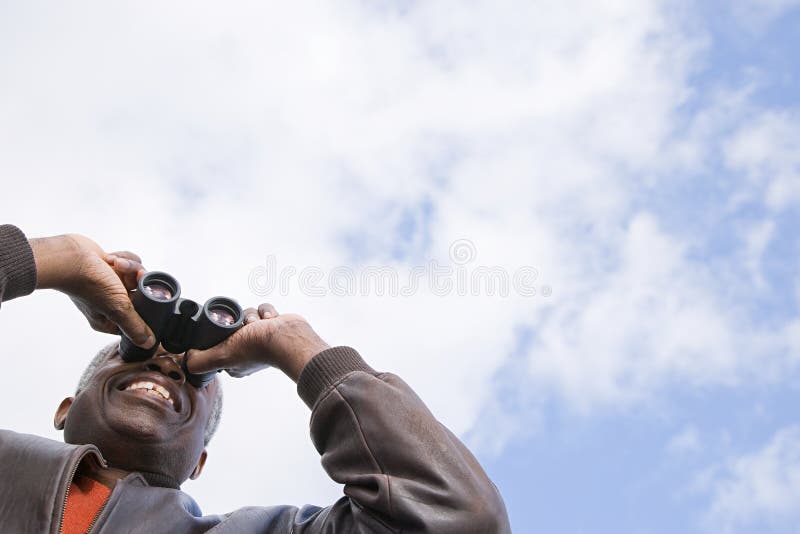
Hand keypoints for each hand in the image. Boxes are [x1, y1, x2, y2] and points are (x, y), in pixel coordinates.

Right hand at [30, 234, 154, 346]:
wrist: (70, 256)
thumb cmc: (89, 283)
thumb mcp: (117, 308)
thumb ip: (134, 326)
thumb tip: (148, 344)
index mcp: (108, 320)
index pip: (137, 319)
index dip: (147, 305)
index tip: (149, 294)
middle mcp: (109, 304)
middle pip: (141, 294)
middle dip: (139, 280)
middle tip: (137, 275)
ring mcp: (110, 285)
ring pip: (136, 275)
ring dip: (129, 267)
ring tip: (117, 264)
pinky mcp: (110, 268)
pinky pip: (130, 263)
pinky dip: (123, 259)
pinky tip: (110, 259)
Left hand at [185, 303, 329, 382]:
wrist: (289, 337)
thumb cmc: (259, 348)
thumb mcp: (221, 356)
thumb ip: (200, 361)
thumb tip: (187, 358)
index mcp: (234, 362)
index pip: (218, 342)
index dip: (220, 334)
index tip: (225, 330)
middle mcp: (247, 351)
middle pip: (233, 326)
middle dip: (238, 322)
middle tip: (243, 326)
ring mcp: (262, 339)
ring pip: (247, 316)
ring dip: (252, 316)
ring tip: (259, 323)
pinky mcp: (274, 327)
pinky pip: (263, 311)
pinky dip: (266, 312)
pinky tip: (270, 319)